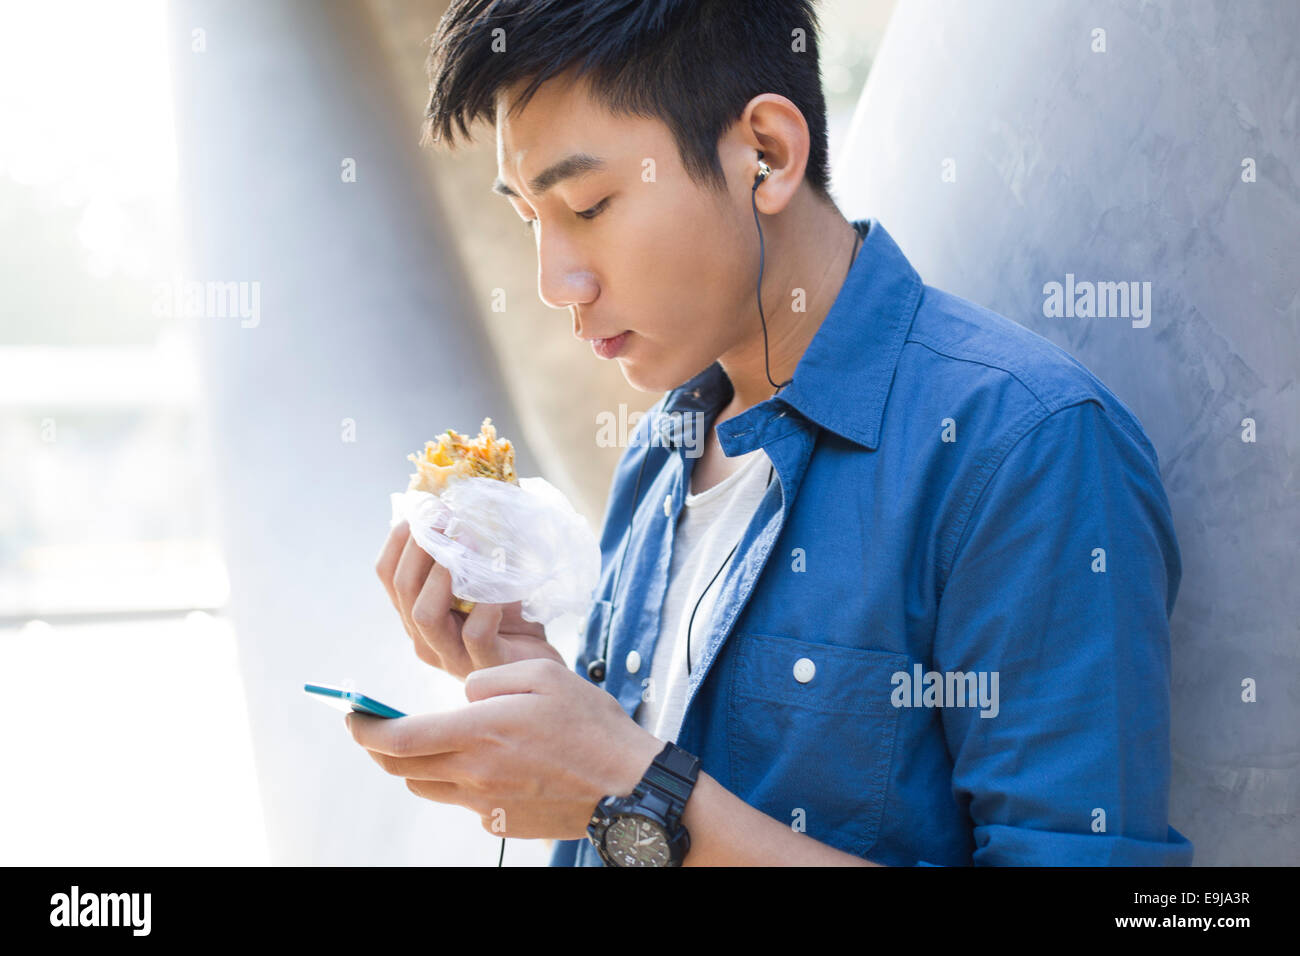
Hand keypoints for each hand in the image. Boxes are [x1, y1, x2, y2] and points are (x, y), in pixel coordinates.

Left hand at [345, 657, 663, 838]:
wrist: (629, 787)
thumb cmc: (591, 726)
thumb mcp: (542, 674)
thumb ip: (489, 678)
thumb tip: (463, 694)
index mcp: (479, 732)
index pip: (398, 738)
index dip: (364, 727)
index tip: (352, 714)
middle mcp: (474, 773)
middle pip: (400, 767)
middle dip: (376, 745)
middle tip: (372, 725)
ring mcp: (485, 803)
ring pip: (425, 785)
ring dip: (412, 764)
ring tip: (425, 741)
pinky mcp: (500, 822)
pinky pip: (461, 799)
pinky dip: (457, 779)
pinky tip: (485, 761)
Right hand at [375, 520, 563, 680]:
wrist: (541, 662)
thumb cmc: (510, 620)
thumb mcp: (482, 581)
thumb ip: (466, 554)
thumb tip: (460, 503)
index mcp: (416, 613)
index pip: (387, 574)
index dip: (398, 539)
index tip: (423, 509)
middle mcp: (425, 637)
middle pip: (401, 588)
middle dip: (420, 546)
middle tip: (445, 517)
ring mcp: (451, 656)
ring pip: (425, 615)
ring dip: (442, 573)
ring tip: (465, 545)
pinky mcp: (485, 666)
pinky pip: (474, 635)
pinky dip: (485, 607)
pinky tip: (500, 591)